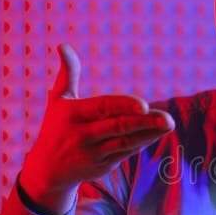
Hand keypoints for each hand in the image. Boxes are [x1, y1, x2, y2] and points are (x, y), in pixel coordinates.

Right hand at [19, 43, 174, 214]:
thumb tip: (63, 45)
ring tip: (169, 124)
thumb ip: (68, 74)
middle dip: (145, 123)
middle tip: (168, 119)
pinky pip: (126, 153)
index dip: (124, 106)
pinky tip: (157, 133)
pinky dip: (142, 142)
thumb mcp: (58, 100)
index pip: (102, 107)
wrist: (47, 169)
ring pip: (125, 142)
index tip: (144, 105)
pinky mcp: (102, 166)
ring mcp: (92, 153)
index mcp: (72, 114)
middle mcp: (81, 135)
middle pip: (118, 127)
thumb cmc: (56, 126)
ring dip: (149, 133)